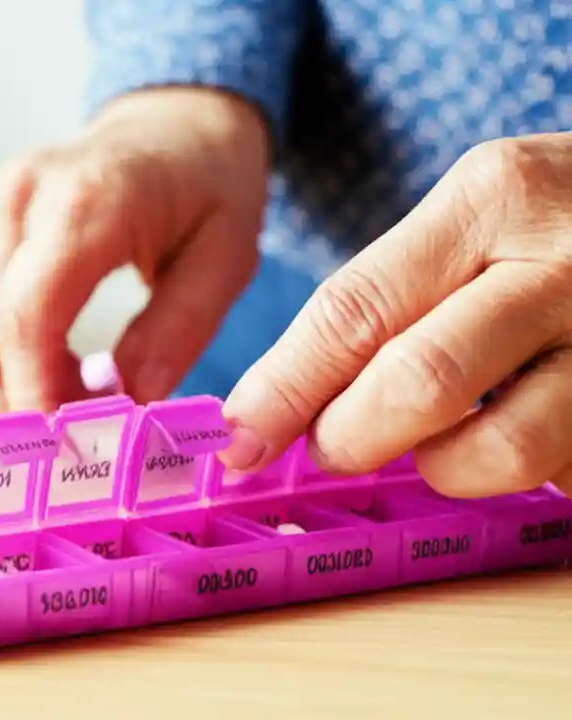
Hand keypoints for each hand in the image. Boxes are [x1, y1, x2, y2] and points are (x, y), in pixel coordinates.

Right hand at [0, 88, 269, 415]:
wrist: (171, 124)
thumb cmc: (208, 189)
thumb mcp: (226, 262)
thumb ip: (175, 335)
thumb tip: (126, 410)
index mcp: (86, 201)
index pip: (25, 315)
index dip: (32, 395)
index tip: (63, 452)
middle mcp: (17, 198)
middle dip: (7, 405)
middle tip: (63, 446)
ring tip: (55, 402)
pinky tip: (29, 369)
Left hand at [219, 132, 571, 497]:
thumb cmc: (552, 229)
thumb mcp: (476, 221)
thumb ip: (389, 299)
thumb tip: (276, 406)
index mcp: (494, 197)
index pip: (354, 309)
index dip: (283, 388)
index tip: (236, 440)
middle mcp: (566, 259)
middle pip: (417, 383)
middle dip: (351, 435)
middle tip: (332, 448)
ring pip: (499, 449)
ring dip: (441, 466)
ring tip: (440, 439)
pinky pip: (562, 470)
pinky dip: (518, 471)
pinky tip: (517, 428)